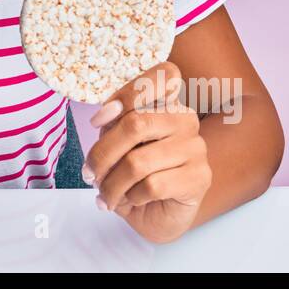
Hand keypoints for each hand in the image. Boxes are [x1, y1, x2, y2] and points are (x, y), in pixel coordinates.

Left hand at [81, 60, 212, 243]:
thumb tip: (103, 117)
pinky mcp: (199, 178)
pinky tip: (132, 200)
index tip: (96, 122)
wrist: (157, 213)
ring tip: (104, 194)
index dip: (125, 95)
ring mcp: (196, 147)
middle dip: (102, 154)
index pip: (162, 75)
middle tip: (88, 174)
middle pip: (136, 124)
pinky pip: (152, 185)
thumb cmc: (134, 173)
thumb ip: (113, 123)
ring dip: (111, 183)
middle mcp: (186, 119)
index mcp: (168, 101)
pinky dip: (132, 197)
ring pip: (138, 162)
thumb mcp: (116, 141)